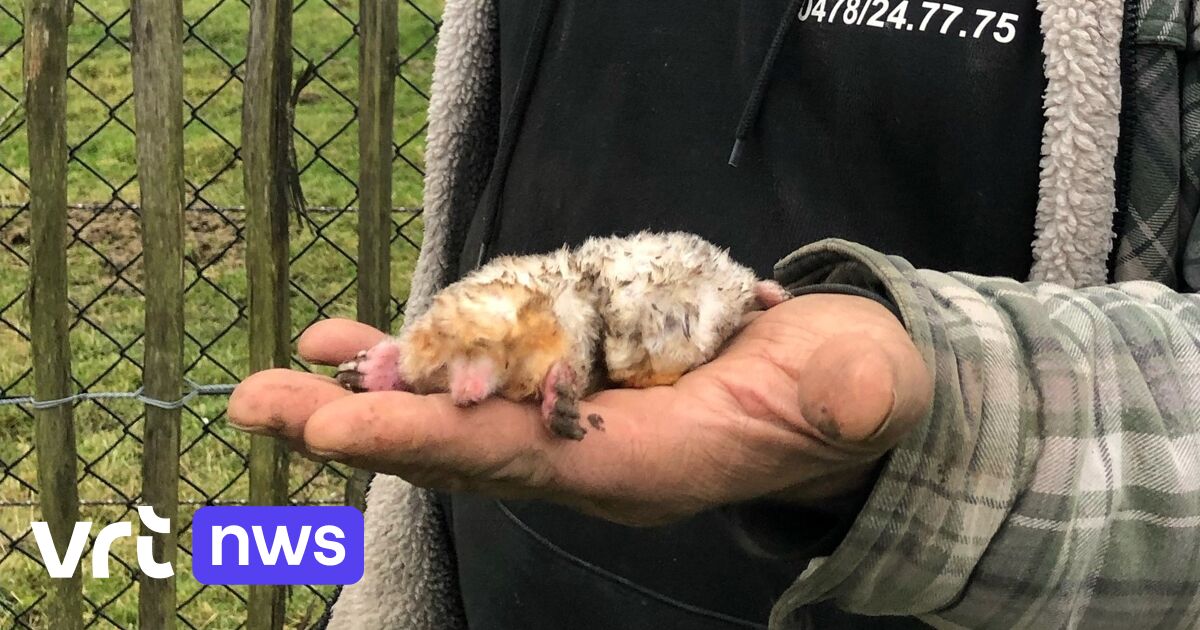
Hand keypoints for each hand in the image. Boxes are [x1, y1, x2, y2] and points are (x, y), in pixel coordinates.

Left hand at [227, 294, 931, 525]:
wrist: (833, 388)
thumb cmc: (846, 387)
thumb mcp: (864, 385)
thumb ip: (850, 394)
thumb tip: (853, 394)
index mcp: (646, 463)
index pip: (526, 457)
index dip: (434, 440)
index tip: (339, 423)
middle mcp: (591, 453)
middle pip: (461, 447)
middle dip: (363, 429)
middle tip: (259, 406)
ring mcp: (573, 421)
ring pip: (454, 415)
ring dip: (365, 397)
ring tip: (275, 382)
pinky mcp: (567, 381)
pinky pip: (474, 374)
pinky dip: (409, 357)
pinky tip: (346, 341)